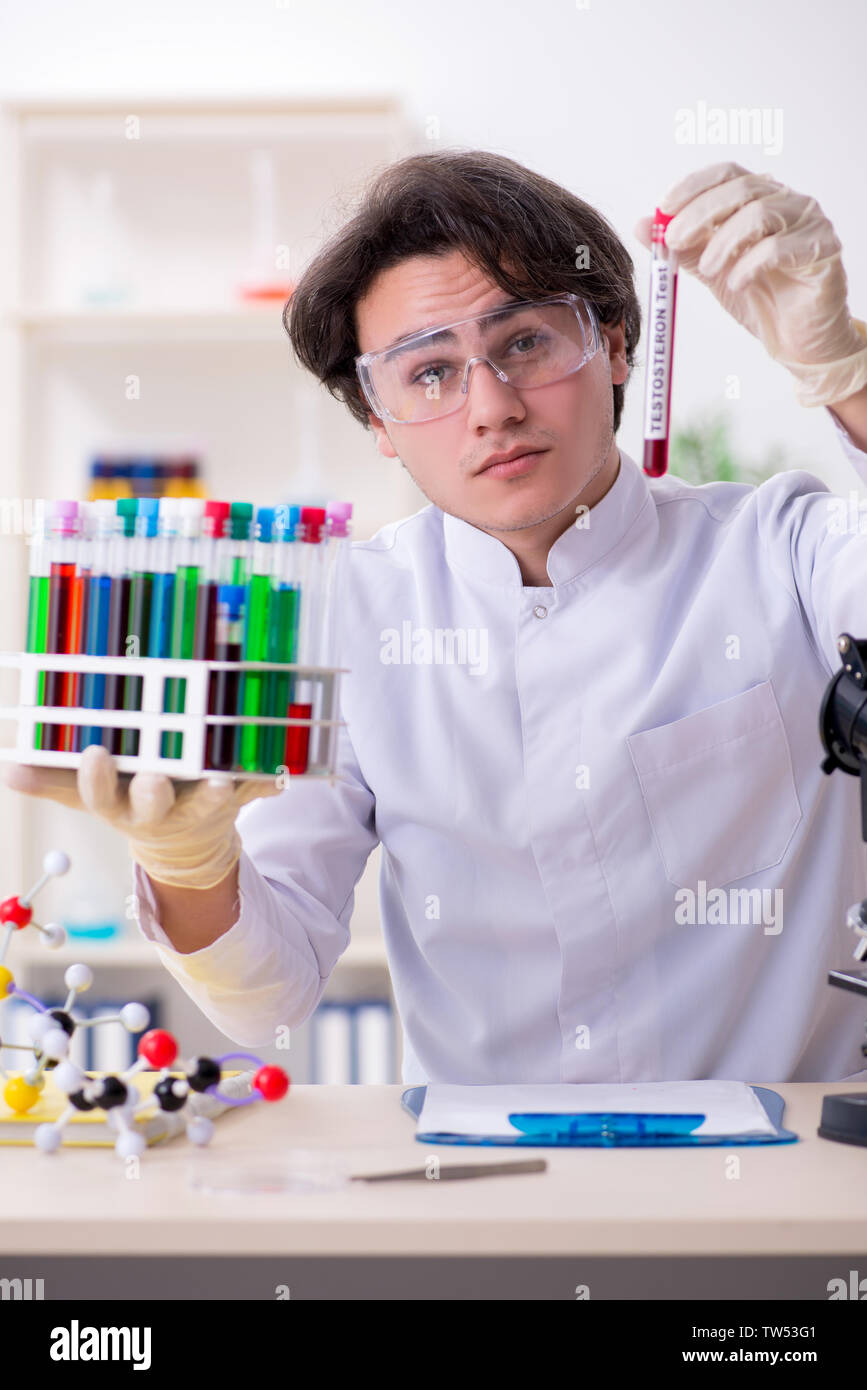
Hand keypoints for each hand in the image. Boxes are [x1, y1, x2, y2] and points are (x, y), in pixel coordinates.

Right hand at [3, 744, 282, 889]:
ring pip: (206, 800)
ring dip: (214, 791)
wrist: (186, 846)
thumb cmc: (131, 802)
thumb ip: (54, 782)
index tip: (94, 754)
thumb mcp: (93, 798)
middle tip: (154, 777)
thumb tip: (8, 771)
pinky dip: (268, 782)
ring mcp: (197, 807)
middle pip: (152, 803)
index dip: (95, 779)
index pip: (98, 795)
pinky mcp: (235, 800)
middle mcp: (158, 810)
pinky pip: (255, 789)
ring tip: (219, 778)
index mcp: (120, 806)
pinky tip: (278, 772)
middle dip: (152, 791)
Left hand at [634, 162, 866, 408]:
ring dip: (723, 242)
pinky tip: (736, 283)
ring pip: (759, 213)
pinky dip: (748, 265)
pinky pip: (779, 248)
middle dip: (700, 214)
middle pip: (740, 189)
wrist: (796, 342)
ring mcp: (809, 224)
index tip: (664, 209)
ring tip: (708, 271)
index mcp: (762, 198)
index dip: (693, 186)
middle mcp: (788, 203)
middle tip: (674, 241)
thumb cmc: (760, 299)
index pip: (726, 174)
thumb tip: (643, 225)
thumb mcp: (711, 271)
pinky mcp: (822, 250)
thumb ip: (683, 247)